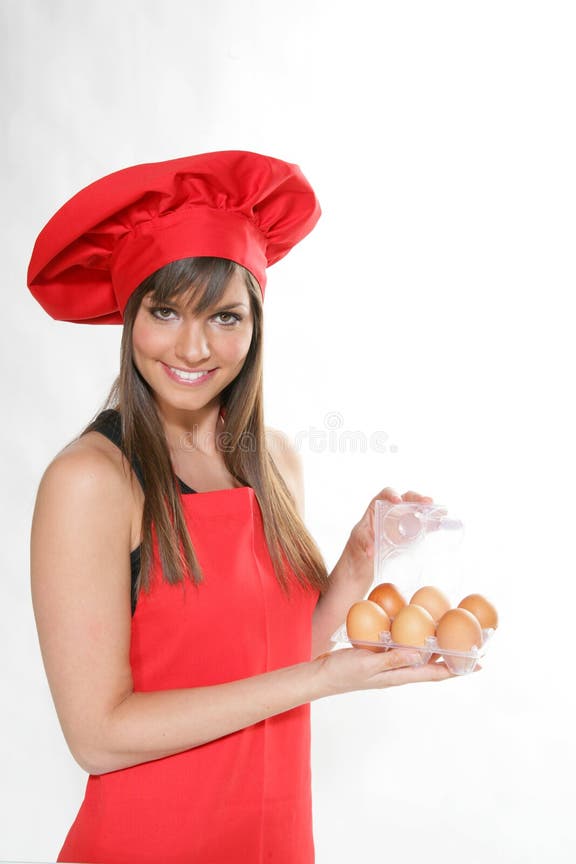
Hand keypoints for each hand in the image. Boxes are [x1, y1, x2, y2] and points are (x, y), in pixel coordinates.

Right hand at [312, 645, 476, 696]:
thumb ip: (393, 659)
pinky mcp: (378, 655)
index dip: (457, 669)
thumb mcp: (368, 664)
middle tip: (469, 641)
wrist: (320, 676)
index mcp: (399, 676)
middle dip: (451, 654)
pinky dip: (411, 636)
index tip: (479, 663)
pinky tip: (410, 623)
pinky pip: (401, 646)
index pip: (434, 674)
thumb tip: (421, 653)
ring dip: (433, 644)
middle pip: (431, 663)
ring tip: (447, 630)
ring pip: (417, 653)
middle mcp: (398, 671)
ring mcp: (388, 664)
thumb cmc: (342, 673)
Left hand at [347, 487, 433, 561]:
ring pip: (417, 510)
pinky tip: (441, 525)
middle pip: (406, 499)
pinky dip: (432, 524)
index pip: (385, 494)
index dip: (392, 494)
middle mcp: (392, 510)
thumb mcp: (358, 542)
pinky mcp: (410, 532)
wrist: (364, 561)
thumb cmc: (358, 546)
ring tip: (441, 511)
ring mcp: (403, 520)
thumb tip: (371, 550)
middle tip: (428, 502)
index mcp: (377, 507)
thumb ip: (365, 542)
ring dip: (429, 510)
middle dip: (417, 498)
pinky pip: (423, 525)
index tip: (398, 501)